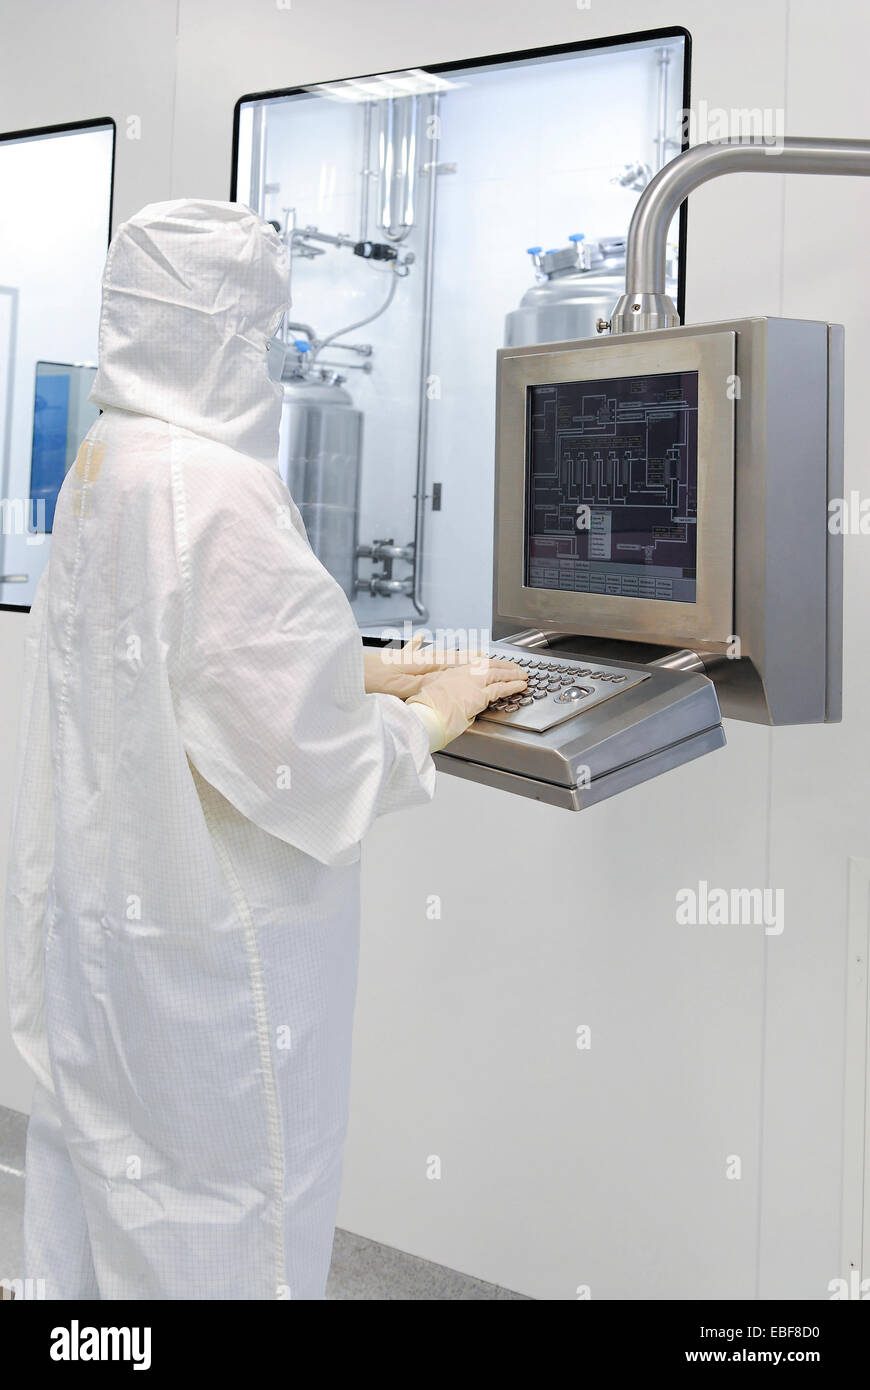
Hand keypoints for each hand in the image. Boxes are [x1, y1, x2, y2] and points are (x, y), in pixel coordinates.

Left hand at [363, 631, 480, 698]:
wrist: (346, 672)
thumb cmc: (369, 681)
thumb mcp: (401, 688)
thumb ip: (425, 684)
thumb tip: (447, 681)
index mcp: (419, 665)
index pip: (450, 663)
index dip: (467, 663)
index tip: (483, 661)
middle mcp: (415, 659)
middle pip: (445, 656)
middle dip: (463, 656)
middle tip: (481, 654)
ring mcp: (404, 658)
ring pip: (433, 654)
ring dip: (448, 653)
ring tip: (463, 649)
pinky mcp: (393, 660)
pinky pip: (412, 650)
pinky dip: (419, 644)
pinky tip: (423, 635)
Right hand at [406, 657, 527, 748]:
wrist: (425, 714)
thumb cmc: (426, 707)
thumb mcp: (435, 692)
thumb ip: (450, 691)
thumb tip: (460, 698)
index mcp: (453, 672)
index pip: (477, 664)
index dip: (490, 662)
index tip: (498, 663)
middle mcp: (464, 674)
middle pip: (490, 664)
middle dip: (505, 665)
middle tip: (515, 667)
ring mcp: (472, 683)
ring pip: (498, 674)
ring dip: (512, 674)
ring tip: (523, 675)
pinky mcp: (479, 696)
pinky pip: (500, 689)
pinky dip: (513, 686)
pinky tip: (521, 685)